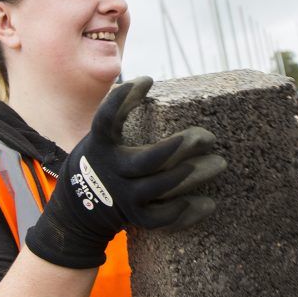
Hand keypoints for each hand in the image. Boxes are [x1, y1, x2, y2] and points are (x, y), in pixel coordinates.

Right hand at [25, 76, 223, 268]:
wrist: (78, 210)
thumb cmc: (100, 161)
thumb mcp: (100, 138)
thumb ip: (119, 117)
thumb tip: (148, 81)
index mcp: (100, 145)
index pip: (106, 119)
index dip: (122, 98)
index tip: (147, 79)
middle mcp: (110, 170)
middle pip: (148, 161)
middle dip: (180, 147)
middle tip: (208, 137)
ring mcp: (122, 196)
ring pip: (161, 187)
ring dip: (193, 175)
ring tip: (219, 163)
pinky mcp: (134, 217)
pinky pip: (162, 217)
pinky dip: (185, 212)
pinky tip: (207, 203)